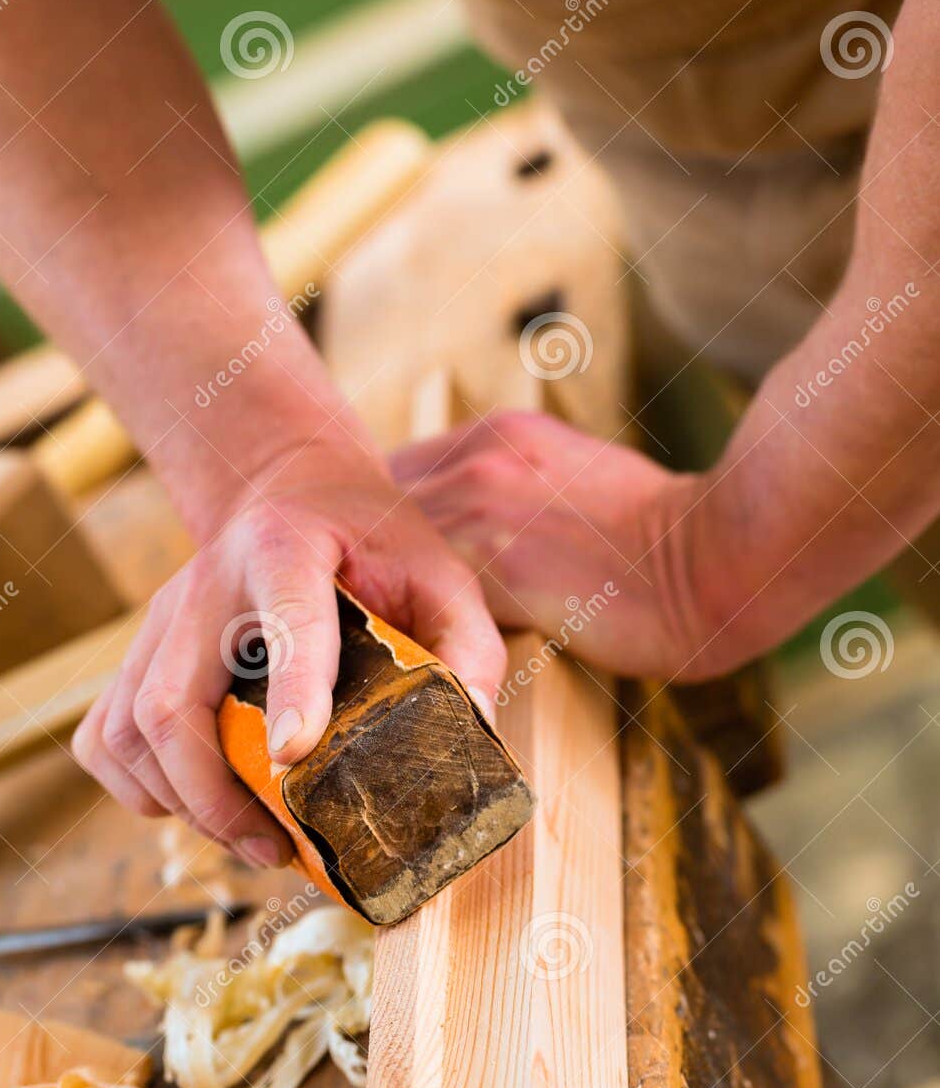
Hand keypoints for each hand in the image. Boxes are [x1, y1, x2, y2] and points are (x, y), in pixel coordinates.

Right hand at [72, 431, 506, 868]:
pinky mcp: (137, 652)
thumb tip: (471, 729)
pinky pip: (105, 737)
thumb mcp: (438, 572)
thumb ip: (465, 645)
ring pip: (128, 730)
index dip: (290, 689)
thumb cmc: (370, 540)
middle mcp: (205, 586)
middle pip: (173, 701)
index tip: (295, 755)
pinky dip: (138, 788)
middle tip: (278, 845)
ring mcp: (159, 621)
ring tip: (251, 838)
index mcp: (288, 552)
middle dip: (215, 794)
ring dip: (181, 803)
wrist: (289, 489)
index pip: (286, 620)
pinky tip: (193, 805)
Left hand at [391, 410, 704, 678]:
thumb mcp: (583, 472)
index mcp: (501, 434)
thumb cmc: (665, 532)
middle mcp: (477, 462)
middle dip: (376, 555)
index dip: (395, 519)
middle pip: (381, 506)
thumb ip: (525, 481)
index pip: (404, 469)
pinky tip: (417, 653)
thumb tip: (499, 519)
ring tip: (381, 635)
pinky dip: (411, 625)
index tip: (392, 560)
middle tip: (374, 601)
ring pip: (387, 553)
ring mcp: (477, 510)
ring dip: (383, 592)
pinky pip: (416, 599)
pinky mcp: (486, 569)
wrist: (713, 555)